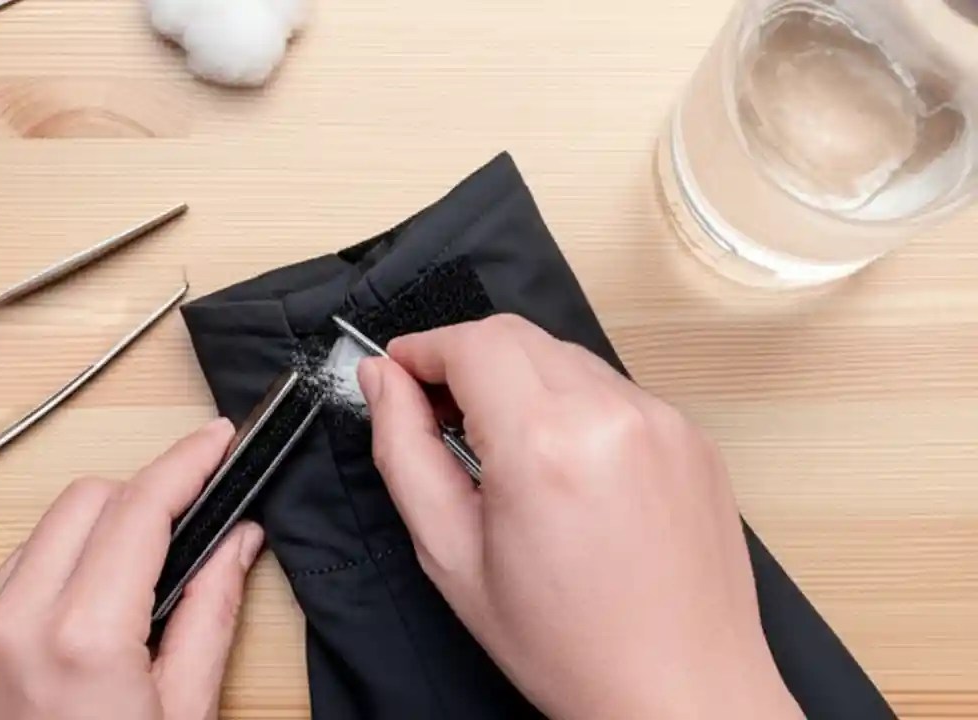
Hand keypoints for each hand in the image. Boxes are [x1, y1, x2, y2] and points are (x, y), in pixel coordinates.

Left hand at [0, 418, 263, 719]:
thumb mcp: (184, 717)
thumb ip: (211, 615)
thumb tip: (236, 543)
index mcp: (79, 640)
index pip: (139, 509)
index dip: (187, 463)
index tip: (218, 440)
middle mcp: (11, 623)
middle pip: (87, 500)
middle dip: (145, 497)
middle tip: (196, 521)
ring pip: (46, 530)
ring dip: (101, 532)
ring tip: (147, 579)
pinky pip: (14, 571)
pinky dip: (60, 567)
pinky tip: (95, 608)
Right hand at [358, 315, 801, 719]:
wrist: (681, 692)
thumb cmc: (563, 643)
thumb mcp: (451, 556)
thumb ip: (405, 452)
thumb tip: (382, 380)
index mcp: (543, 443)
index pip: (471, 343)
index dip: (423, 349)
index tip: (398, 374)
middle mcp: (610, 413)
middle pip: (516, 335)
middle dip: (465, 358)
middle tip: (439, 412)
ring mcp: (662, 420)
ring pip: (565, 356)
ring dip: (519, 378)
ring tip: (502, 447)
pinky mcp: (692, 436)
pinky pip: (613, 389)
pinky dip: (571, 403)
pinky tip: (562, 465)